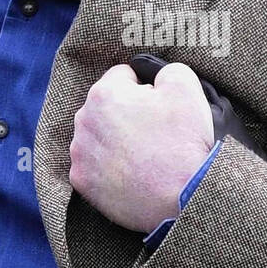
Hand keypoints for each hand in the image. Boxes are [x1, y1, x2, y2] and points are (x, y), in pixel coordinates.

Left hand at [69, 62, 214, 231]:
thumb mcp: (186, 88)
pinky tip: (132, 173)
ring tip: (145, 155)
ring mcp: (80, 155)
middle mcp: (83, 122)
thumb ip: (167, 69)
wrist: (183, 198)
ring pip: (99, 135)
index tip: (160, 106)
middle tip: (156, 132)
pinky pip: (95, 165)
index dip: (147, 88)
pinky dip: (110, 166)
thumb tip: (156, 75)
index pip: (123, 76)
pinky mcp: (83, 183)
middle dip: (128, 113)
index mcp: (104, 94)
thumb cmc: (184, 143)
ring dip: (117, 139)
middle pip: (108, 106)